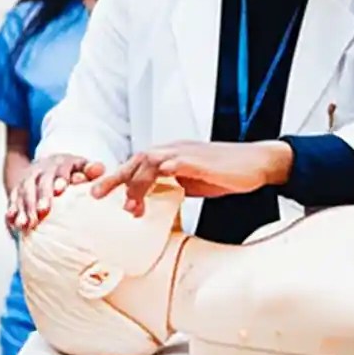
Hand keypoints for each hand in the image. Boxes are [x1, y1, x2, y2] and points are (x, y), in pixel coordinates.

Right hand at [6, 153, 102, 231]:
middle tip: (43, 211)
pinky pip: (12, 199)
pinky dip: (12, 210)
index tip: (60, 189)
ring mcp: (27, 179)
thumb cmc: (70, 172)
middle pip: (40, 182)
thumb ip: (91, 170)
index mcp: (60, 163)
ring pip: (24, 191)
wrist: (45, 166)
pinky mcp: (17, 189)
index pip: (61, 168)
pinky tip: (12, 222)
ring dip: (24, 207)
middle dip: (40, 196)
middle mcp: (42, 170)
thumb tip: (99, 169)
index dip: (60, 177)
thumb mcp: (81, 167)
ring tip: (26, 224)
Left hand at [89, 140, 293, 216]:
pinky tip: (155, 185)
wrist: (257, 163)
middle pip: (136, 160)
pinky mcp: (199, 160)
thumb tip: (153, 199)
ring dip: (136, 182)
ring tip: (128, 204)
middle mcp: (173, 150)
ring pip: (150, 161)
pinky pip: (176, 162)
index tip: (100, 194)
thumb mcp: (193, 182)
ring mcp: (186, 153)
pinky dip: (163, 171)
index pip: (137, 164)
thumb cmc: (226, 173)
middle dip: (114, 178)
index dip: (117, 177)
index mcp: (170, 155)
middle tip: (96, 196)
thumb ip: (172, 186)